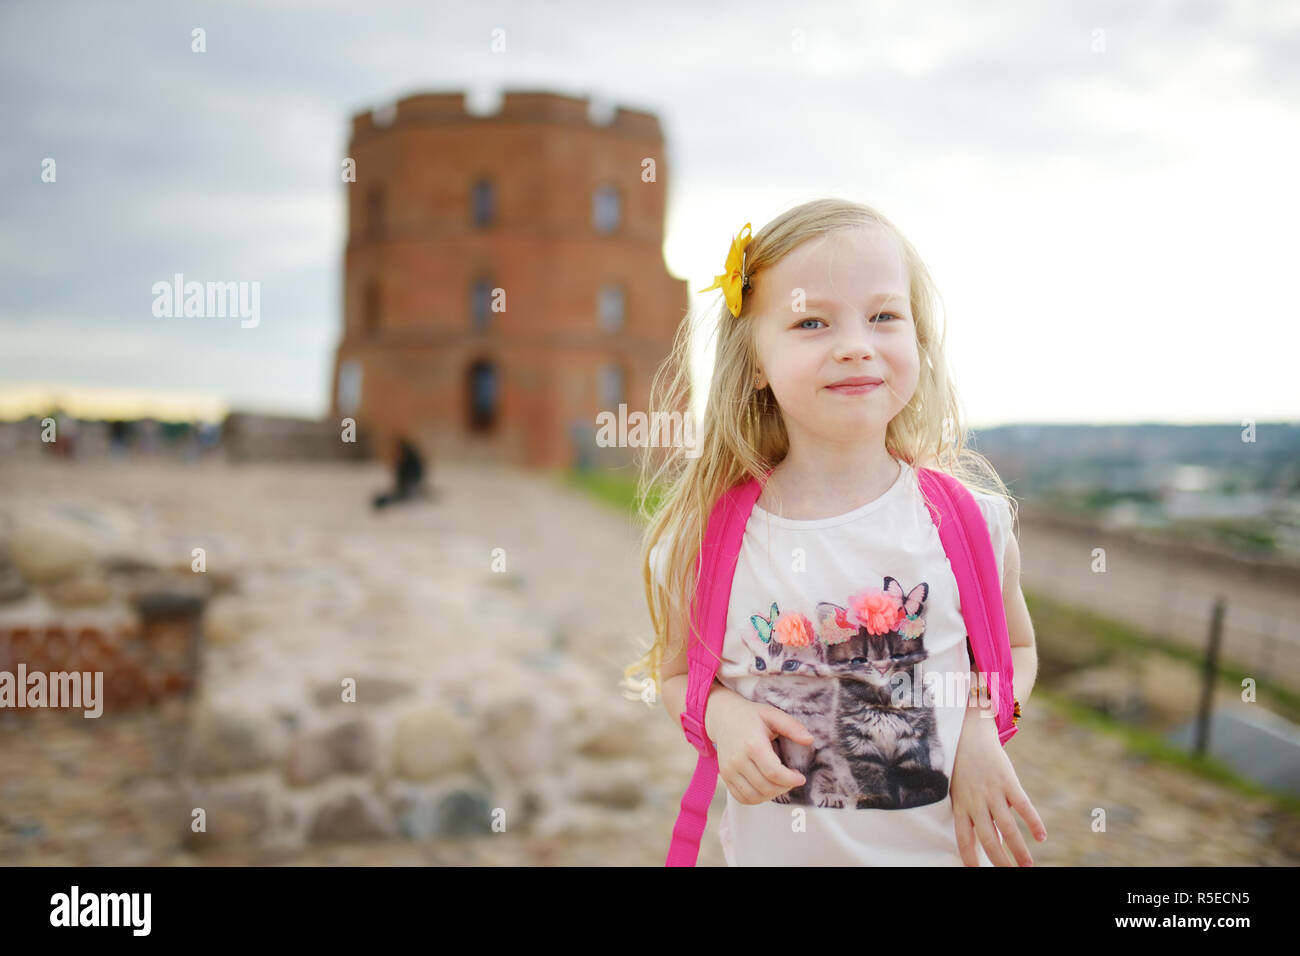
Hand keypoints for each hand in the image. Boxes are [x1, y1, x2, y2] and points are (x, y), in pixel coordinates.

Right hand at [711, 697, 812, 804]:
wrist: (723, 717)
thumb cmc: (751, 716)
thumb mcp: (773, 715)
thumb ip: (792, 727)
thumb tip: (810, 740)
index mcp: (753, 744)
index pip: (774, 773)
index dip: (791, 780)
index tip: (800, 777)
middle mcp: (738, 760)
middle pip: (765, 787)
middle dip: (784, 787)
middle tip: (791, 779)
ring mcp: (729, 770)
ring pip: (754, 796)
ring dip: (771, 794)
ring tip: (779, 783)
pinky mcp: (725, 776)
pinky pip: (742, 798)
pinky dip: (757, 798)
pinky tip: (766, 787)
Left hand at [951, 709, 1046, 865]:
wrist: (970, 733)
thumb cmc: (963, 767)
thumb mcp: (958, 790)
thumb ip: (970, 814)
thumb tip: (981, 842)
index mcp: (961, 805)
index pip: (963, 839)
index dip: (970, 858)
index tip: (977, 872)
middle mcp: (975, 801)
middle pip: (987, 838)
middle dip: (1000, 860)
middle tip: (1012, 874)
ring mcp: (992, 791)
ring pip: (1006, 827)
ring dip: (1019, 848)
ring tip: (1028, 865)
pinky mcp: (1008, 780)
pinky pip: (1022, 805)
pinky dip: (1033, 821)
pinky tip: (1041, 836)